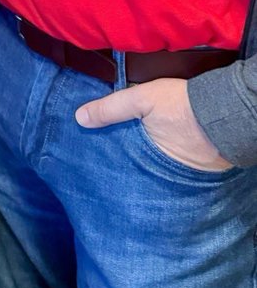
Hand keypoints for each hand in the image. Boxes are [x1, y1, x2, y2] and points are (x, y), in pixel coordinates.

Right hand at [75, 77, 232, 171]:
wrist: (215, 128)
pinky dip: (125, 180)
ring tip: (83, 174)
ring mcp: (151, 153)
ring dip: (110, 166)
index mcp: (138, 110)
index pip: (109, 117)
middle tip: (72, 156)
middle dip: (97, 148)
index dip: (93, 123)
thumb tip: (79, 116)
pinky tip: (107, 187)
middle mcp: (143, 132)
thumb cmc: (180, 105)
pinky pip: (138, 177)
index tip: (72, 131)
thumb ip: (111, 108)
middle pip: (114, 141)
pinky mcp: (160, 173)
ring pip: (124, 160)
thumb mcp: (140, 101)